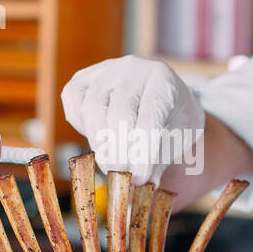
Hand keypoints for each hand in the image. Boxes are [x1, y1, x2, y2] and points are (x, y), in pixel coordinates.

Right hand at [61, 55, 204, 185]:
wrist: (161, 99)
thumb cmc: (171, 120)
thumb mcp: (178, 139)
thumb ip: (161, 159)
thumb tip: (142, 183)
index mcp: (163, 80)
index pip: (149, 119)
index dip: (142, 154)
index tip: (139, 179)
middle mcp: (133, 68)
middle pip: (118, 114)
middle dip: (119, 153)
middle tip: (122, 176)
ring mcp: (105, 70)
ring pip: (93, 108)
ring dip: (100, 143)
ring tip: (112, 163)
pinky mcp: (83, 78)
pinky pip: (74, 102)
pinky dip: (82, 125)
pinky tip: (99, 137)